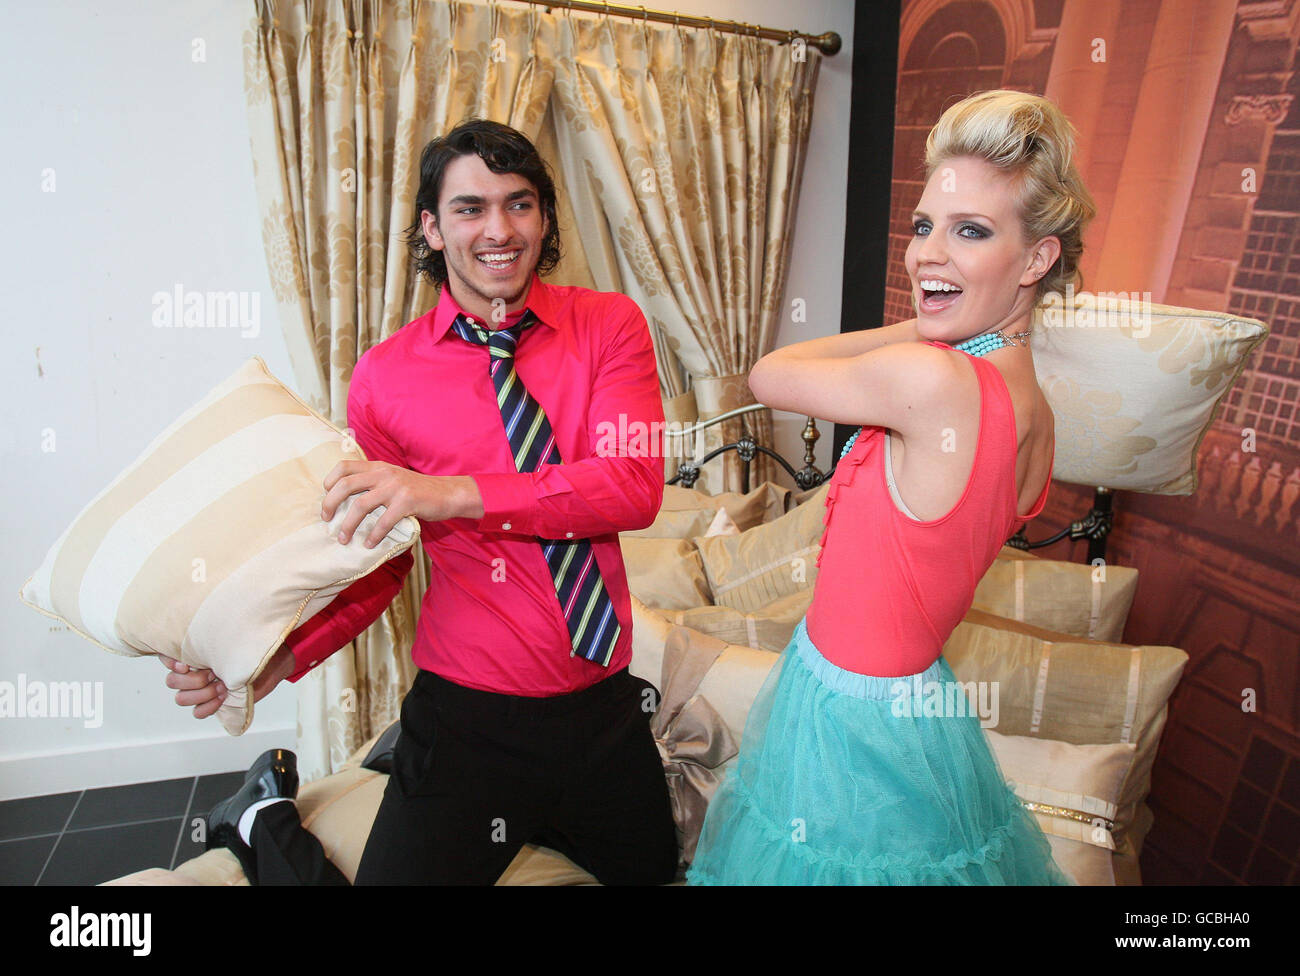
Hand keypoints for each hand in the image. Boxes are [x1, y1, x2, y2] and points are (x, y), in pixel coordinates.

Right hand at [159, 646, 293, 719]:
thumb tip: (197, 629)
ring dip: (202, 694)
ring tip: (222, 686)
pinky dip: (208, 707)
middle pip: (172, 682)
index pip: (166, 659)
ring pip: (182, 698)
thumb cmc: (252, 645)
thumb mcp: (232, 637)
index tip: (188, 665)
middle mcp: (193, 670)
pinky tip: (224, 697)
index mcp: (193, 653)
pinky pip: (197, 712)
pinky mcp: (212, 703)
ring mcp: (201, 688)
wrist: (273, 662)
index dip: (171, 664)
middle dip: (193, 680)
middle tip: (213, 674)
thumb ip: (212, 639)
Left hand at [320, 461, 482, 547]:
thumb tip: (347, 498)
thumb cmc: (417, 490)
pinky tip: (369, 544)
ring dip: (348, 525)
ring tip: (343, 539)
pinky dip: (373, 535)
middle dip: (330, 504)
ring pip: (360, 505)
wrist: (447, 494)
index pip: (344, 466)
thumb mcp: (393, 478)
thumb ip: (374, 482)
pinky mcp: (407, 503)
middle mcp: (384, 474)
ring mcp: (395, 487)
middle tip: (326, 520)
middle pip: (345, 485)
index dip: (330, 481)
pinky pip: (383, 522)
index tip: (327, 497)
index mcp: (378, 466)